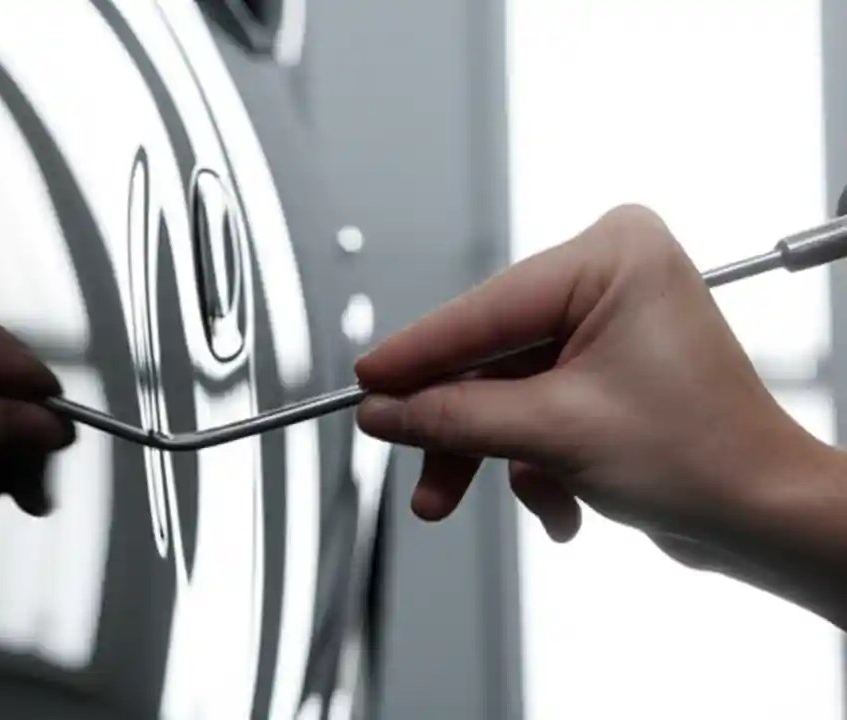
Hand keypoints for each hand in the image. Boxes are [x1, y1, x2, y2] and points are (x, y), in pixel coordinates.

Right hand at [354, 205, 828, 558]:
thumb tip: (386, 409)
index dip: (417, 355)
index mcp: (614, 257)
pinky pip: (531, 405)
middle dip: (457, 422)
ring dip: (490, 451)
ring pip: (504, 387)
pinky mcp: (603, 366)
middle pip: (490, 352)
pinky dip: (528, 458)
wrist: (762, 518)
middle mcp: (612, 277)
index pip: (485, 310)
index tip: (366, 383)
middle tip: (410, 453)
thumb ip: (453, 416)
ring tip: (459, 497)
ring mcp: (607, 322)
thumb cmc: (708, 457)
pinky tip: (556, 500)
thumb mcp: (553, 434)